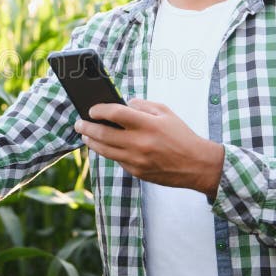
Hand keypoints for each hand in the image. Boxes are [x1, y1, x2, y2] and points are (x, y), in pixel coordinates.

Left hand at [74, 98, 223, 198]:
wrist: (197, 164)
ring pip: (105, 150)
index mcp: (148, 124)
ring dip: (91, 141)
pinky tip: (101, 145)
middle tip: (79, 123)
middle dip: (87, 127)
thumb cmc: (181, 135)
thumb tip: (124, 104)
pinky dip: (107, 152)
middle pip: (104, 133)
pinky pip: (116, 160)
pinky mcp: (137, 172)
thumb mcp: (166, 112)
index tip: (92, 109)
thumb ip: (143, 105)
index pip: (116, 114)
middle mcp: (140, 142)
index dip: (100, 110)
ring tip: (85, 134)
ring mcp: (137, 160)